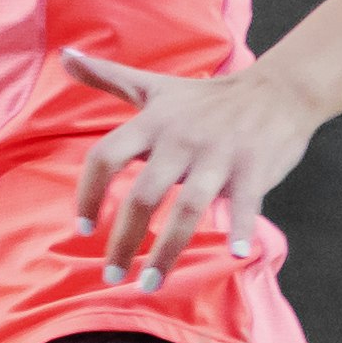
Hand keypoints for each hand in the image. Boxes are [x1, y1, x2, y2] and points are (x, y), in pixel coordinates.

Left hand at [51, 41, 312, 290]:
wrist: (276, 90)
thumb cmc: (208, 98)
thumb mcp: (155, 85)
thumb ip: (108, 77)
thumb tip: (65, 58)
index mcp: (153, 122)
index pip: (106, 157)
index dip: (89, 194)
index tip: (83, 228)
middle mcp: (181, 139)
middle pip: (143, 194)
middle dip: (123, 239)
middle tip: (110, 275)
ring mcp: (218, 155)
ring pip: (187, 208)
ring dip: (167, 251)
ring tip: (150, 284)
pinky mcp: (252, 168)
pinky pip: (243, 203)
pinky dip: (240, 227)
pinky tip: (235, 254)